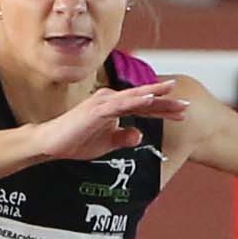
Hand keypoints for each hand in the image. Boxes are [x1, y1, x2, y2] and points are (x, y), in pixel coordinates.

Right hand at [22, 77, 185, 162]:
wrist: (51, 144)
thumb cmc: (76, 142)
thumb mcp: (106, 144)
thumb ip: (124, 138)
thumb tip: (140, 136)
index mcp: (114, 108)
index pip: (143, 107)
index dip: (163, 109)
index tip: (182, 112)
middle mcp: (110, 100)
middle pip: (143, 99)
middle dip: (166, 101)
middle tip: (187, 104)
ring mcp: (103, 102)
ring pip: (134, 98)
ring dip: (154, 95)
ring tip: (172, 93)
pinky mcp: (96, 109)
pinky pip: (120, 104)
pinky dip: (135, 100)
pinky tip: (150, 98)